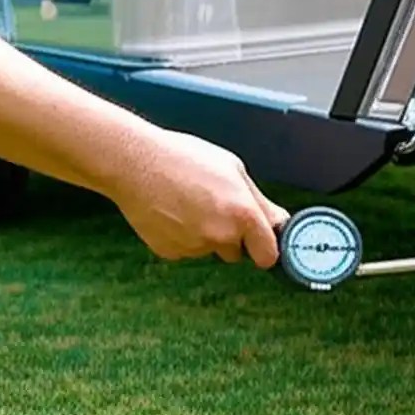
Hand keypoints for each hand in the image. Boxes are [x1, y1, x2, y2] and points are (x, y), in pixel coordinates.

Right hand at [105, 129, 290, 267]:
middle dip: (232, 237)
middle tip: (214, 207)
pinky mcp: (169, 252)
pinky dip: (182, 236)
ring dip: (205, 234)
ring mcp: (194, 247)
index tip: (260, 242)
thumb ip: (259, 202)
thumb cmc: (186, 158)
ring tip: (187, 202)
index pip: (268, 256)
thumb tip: (279, 222)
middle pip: (236, 253)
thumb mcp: (232, 169)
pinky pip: (185, 249)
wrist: (135, 162)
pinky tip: (171, 211)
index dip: (265, 248)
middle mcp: (221, 236)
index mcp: (243, 215)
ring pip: (208, 249)